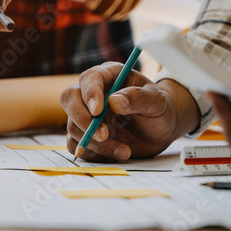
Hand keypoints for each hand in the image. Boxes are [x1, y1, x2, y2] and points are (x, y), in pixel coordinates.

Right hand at [60, 63, 198, 160]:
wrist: (161, 130)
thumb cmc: (159, 109)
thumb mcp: (156, 102)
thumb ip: (138, 98)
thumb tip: (114, 101)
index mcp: (109, 76)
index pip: (89, 78)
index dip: (90, 94)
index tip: (98, 111)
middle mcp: (93, 94)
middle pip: (70, 99)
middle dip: (83, 120)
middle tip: (104, 136)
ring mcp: (87, 115)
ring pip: (74, 127)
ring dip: (96, 143)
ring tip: (125, 151)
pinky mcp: (87, 136)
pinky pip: (78, 146)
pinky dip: (94, 154)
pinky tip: (117, 154)